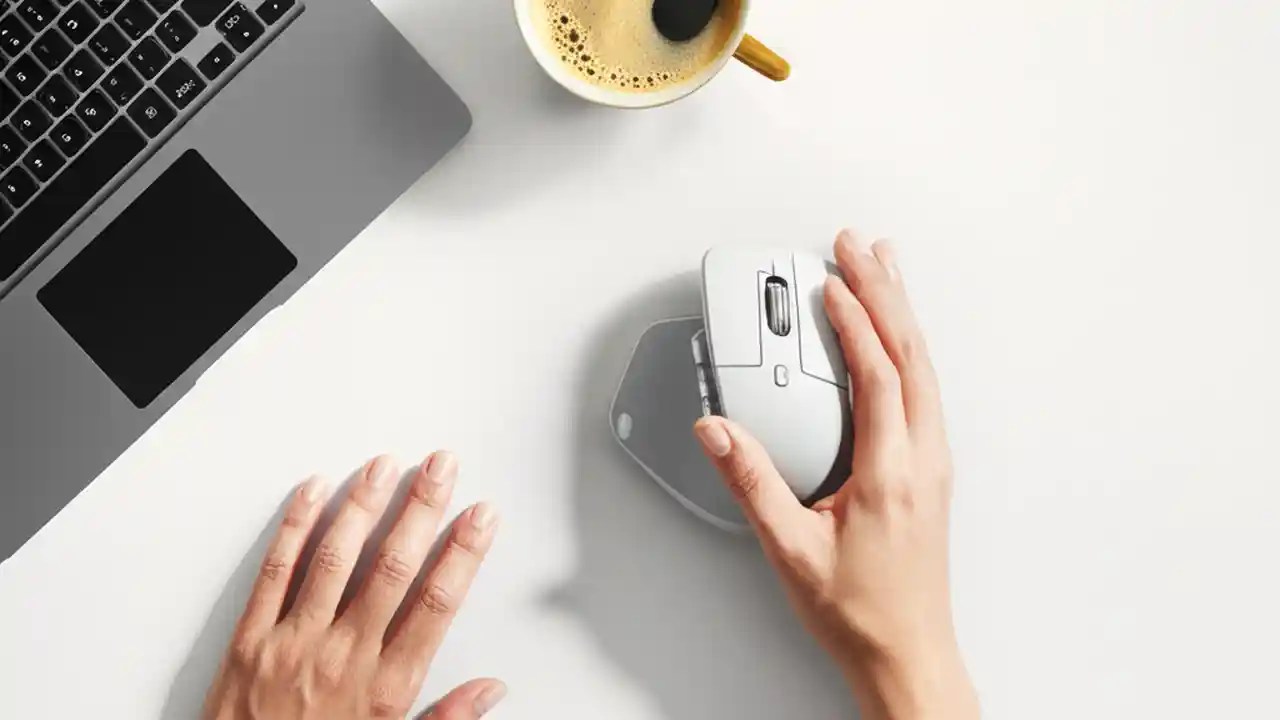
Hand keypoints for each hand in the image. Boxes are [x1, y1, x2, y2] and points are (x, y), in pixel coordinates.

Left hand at [202, 453, 503, 719]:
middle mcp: (342, 657)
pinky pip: (275, 572)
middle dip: (421, 508)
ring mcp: (293, 643)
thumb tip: (490, 690)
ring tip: (383, 465)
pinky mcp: (250, 641)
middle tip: (440, 467)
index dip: (463, 553)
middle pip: (392, 567)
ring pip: (334, 558)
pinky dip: (294, 527)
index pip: (436, 603)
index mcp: (385, 687)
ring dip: (363, 504)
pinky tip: (314, 493)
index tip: (480, 517)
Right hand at [693, 230, 978, 719]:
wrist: (908, 655)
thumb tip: (719, 432)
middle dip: (885, 293)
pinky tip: (894, 339)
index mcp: (893, 474)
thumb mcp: (790, 549)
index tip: (831, 282)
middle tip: (861, 248)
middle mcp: (923, 460)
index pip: (878, 375)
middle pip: (912, 355)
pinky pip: (924, 389)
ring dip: (902, 314)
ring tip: (884, 271)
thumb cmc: (860, 612)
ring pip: (925, 368)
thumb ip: (751, 483)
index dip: (854, 322)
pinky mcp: (931, 472)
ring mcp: (934, 464)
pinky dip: (908, 348)